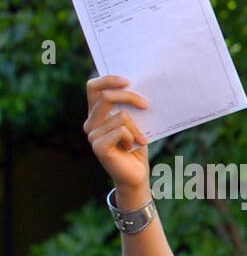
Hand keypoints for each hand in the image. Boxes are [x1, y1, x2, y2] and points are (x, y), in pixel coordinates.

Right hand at [84, 75, 151, 195]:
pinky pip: (121, 130)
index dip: (108, 80)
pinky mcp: (99, 146)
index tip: (128, 81)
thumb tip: (138, 87)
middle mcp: (91, 123)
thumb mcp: (136, 123)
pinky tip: (132, 148)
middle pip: (106, 97)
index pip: (93, 87)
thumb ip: (130, 107)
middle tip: (146, 104)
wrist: (137, 175)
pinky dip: (133, 137)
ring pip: (120, 116)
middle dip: (129, 97)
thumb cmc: (137, 147)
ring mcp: (92, 135)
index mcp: (96, 114)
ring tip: (140, 140)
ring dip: (137, 128)